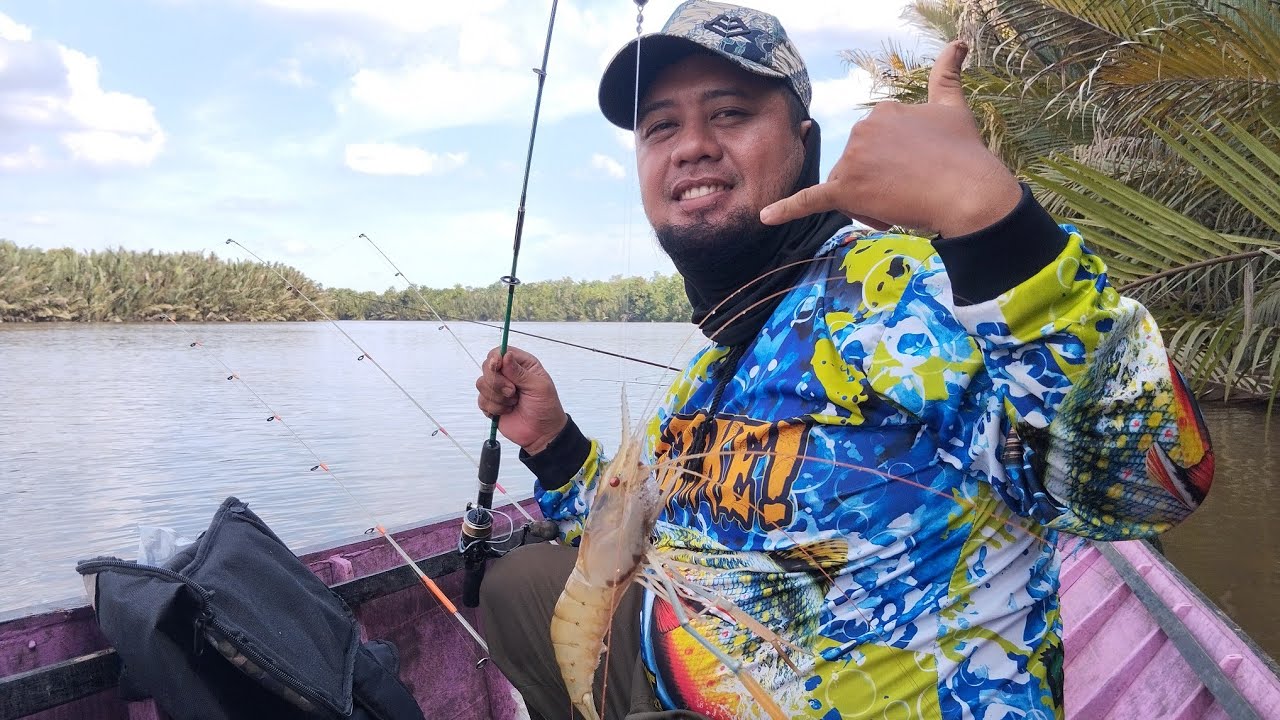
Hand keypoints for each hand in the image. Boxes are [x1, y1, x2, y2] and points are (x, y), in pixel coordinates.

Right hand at [475, 346, 567, 453]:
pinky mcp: (491, 404)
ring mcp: (498, 389)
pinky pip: (481, 401)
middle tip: (513, 392)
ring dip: (497, 396)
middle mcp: (508, 374)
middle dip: (497, 381)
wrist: (542, 433)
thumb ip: (520, 372)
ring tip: (513, 403)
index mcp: (522, 364)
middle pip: (486, 366)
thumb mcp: (539, 387)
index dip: (495, 358)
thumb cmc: (546, 407)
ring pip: (481, 383)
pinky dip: (494, 408)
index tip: (497, 366)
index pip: (500, 352)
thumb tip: (505, 355)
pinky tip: (507, 411)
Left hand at [760, 41, 1021, 236]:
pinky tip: (765, 216)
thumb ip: (948, 74)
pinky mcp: (846, 190)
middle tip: (913, 191)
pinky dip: (786, 210)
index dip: (894, 167)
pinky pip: (810, 200)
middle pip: (857, 169)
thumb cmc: (964, 154)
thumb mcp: (952, 106)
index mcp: (880, 112)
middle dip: (880, 187)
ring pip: (848, 190)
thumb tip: (959, 42)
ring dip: (871, 204)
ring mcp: (853, 159)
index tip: (920, 171)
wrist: (970, 192)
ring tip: (902, 204)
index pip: (873, 148)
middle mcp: (861, 129)